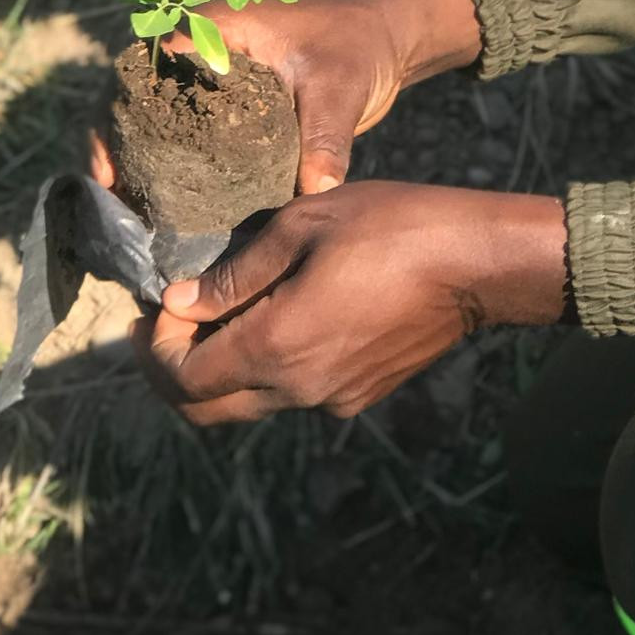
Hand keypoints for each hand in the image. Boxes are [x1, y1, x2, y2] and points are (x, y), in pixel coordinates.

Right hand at [90, 0, 482, 196]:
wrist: (384, 36)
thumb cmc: (357, 41)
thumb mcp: (339, 84)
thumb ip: (326, 134)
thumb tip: (317, 190)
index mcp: (211, 26)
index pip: (143, 68)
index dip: (115, 116)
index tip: (110, 169)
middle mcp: (200, 52)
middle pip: (137, 100)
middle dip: (118, 148)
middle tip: (115, 204)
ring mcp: (213, 82)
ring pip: (159, 123)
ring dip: (142, 163)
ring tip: (134, 217)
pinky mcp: (231, 111)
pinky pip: (191, 139)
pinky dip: (178, 171)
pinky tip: (172, 214)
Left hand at [134, 181, 566, 424]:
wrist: (478, 264)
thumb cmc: (392, 226)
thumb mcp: (304, 225)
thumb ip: (236, 272)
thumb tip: (181, 302)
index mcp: (277, 346)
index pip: (183, 379)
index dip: (155, 348)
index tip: (158, 307)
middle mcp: (299, 389)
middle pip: (207, 409)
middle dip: (175, 371)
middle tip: (171, 322)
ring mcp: (332, 399)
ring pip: (249, 403)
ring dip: (222, 368)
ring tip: (224, 309)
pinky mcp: (359, 394)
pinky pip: (292, 392)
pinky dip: (266, 366)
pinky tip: (281, 314)